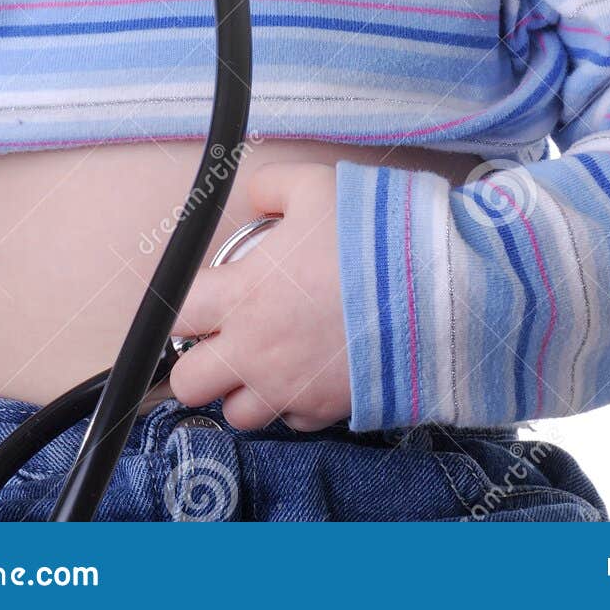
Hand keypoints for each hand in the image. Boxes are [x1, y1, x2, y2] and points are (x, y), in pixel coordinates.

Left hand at [167, 161, 352, 431]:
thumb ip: (272, 187)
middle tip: (225, 337)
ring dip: (243, 391)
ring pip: (236, 415)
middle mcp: (254, 351)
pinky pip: (291, 423)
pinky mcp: (325, 412)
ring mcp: (288, 389)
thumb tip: (255, 196)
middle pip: (189, 384)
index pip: (176, 313)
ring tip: (266, 360)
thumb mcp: (315, 186)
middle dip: (199, 361)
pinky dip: (293, 404)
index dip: (182, 304)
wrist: (434, 292)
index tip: (203, 296)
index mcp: (242, 296)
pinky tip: (310, 372)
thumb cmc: (370, 238)